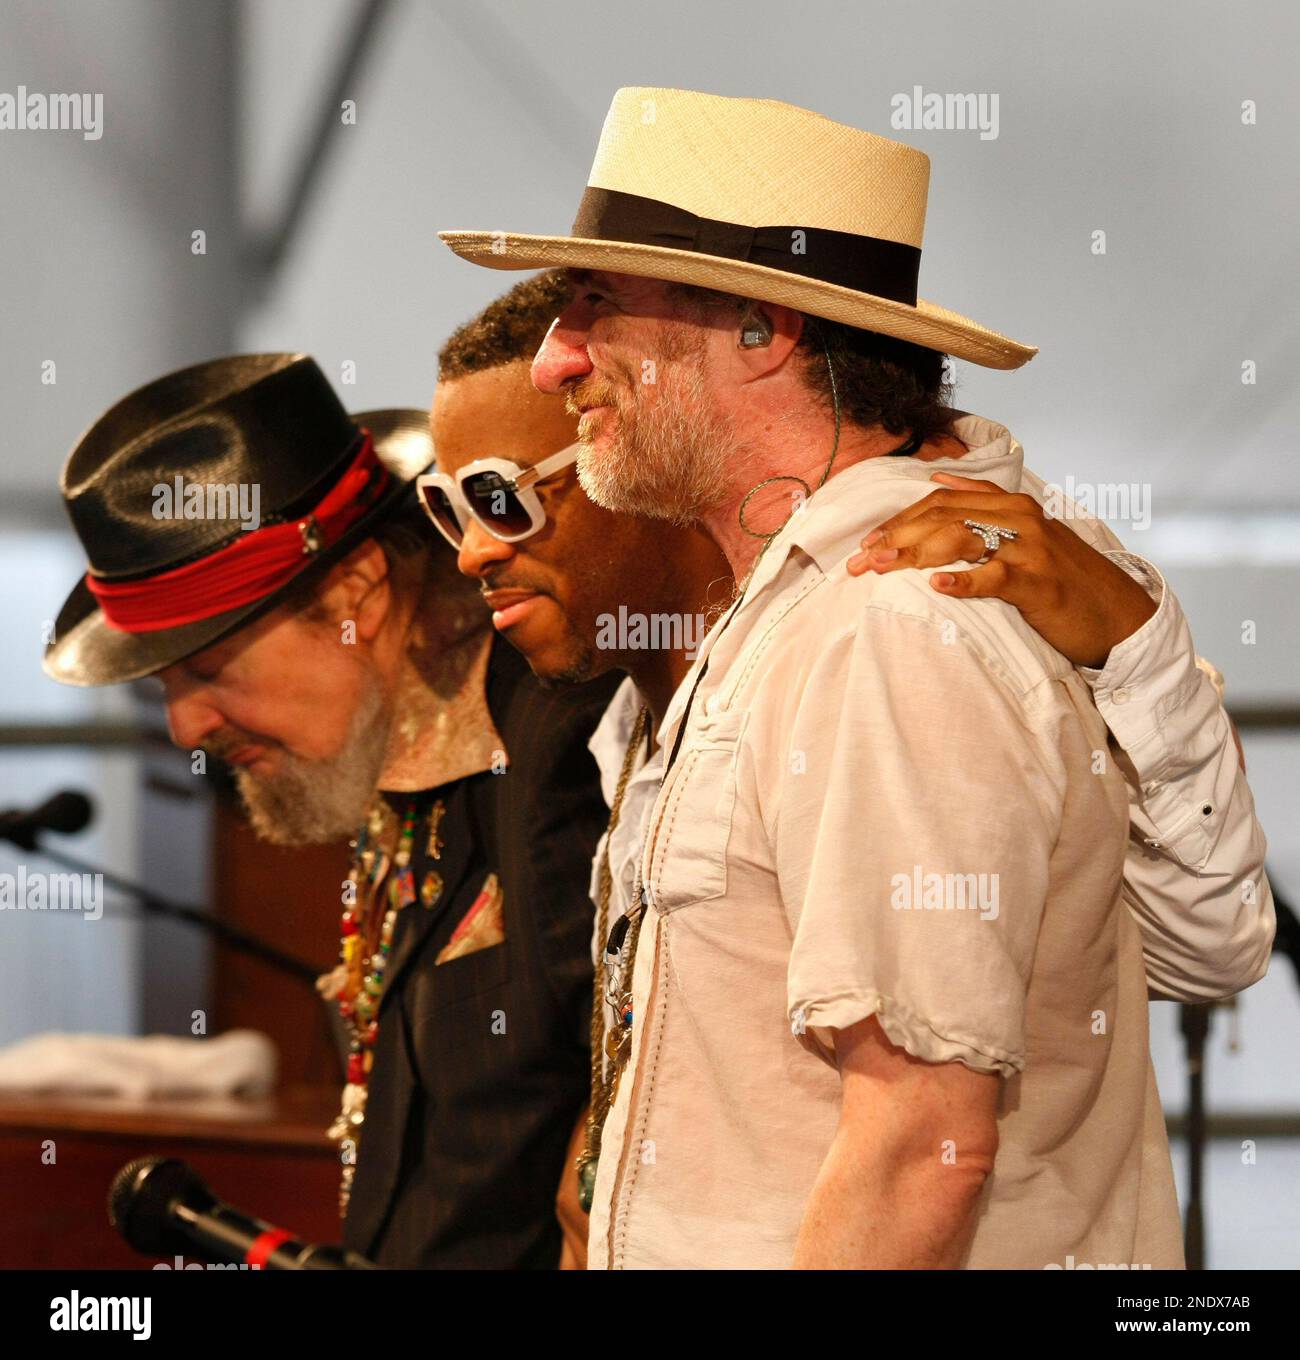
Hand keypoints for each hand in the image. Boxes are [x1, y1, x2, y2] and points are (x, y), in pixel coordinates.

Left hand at [846, 473, 1156, 667]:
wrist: (1117, 615)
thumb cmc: (1061, 579)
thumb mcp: (1024, 534)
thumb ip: (983, 507)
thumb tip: (936, 482)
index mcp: (1010, 504)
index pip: (941, 502)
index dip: (898, 521)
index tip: (864, 542)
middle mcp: (1019, 519)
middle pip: (942, 517)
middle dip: (894, 538)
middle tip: (857, 562)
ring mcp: (1030, 549)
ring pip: (960, 539)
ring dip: (913, 554)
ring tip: (880, 568)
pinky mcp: (1040, 583)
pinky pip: (995, 577)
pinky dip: (963, 581)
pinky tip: (936, 587)